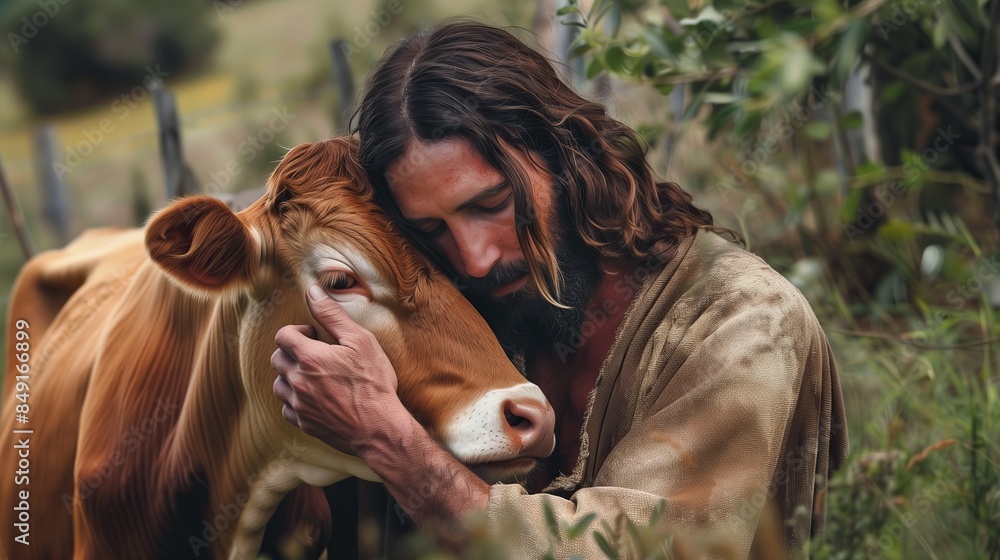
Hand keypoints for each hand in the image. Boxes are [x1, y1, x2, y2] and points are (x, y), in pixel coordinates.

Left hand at [271, 284, 402, 453]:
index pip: (282, 336)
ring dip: (290, 376)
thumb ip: (332, 315)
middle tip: (315, 354)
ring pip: (278, 385)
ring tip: (313, 376)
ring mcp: (299, 405)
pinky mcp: (304, 424)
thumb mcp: (360, 341)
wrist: (379, 428)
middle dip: (292, 352)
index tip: (314, 336)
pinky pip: (287, 409)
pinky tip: (314, 398)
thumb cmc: (373, 383)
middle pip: (277, 359)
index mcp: (309, 357)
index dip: (296, 331)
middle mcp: (297, 381)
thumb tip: (313, 292)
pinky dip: (295, 401)